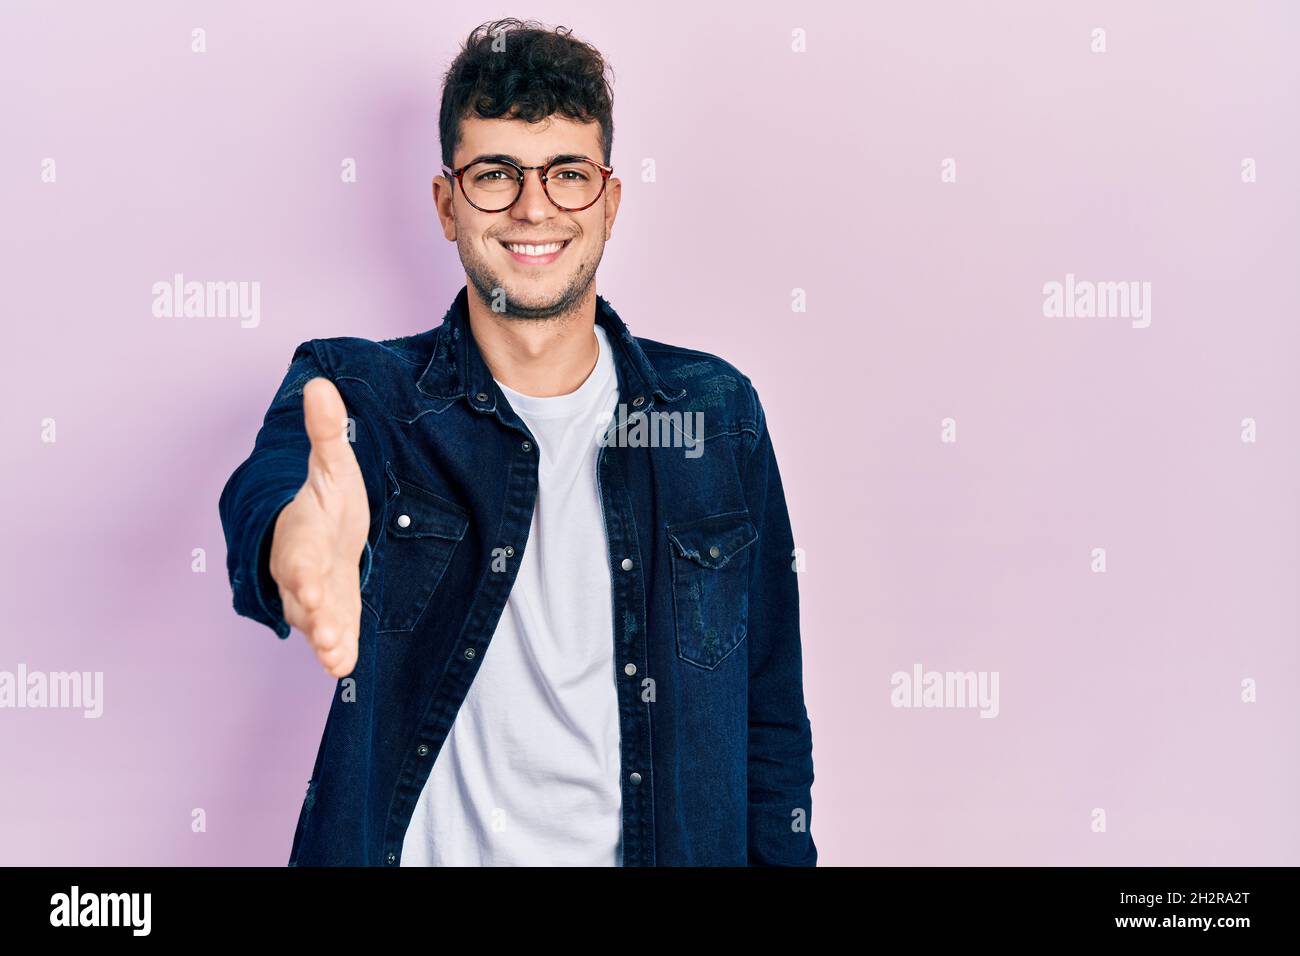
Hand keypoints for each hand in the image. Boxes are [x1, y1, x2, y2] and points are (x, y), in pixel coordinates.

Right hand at [269, 377, 369, 677]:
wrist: (322, 524)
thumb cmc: (327, 495)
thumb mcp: (333, 463)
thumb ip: (327, 431)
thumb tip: (319, 384)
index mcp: (299, 533)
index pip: (297, 554)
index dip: (302, 572)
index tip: (310, 586)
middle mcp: (301, 569)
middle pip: (302, 597)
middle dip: (313, 617)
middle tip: (327, 636)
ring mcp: (316, 596)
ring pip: (315, 622)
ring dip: (326, 640)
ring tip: (337, 660)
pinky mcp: (333, 612)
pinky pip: (333, 634)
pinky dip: (338, 652)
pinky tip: (346, 668)